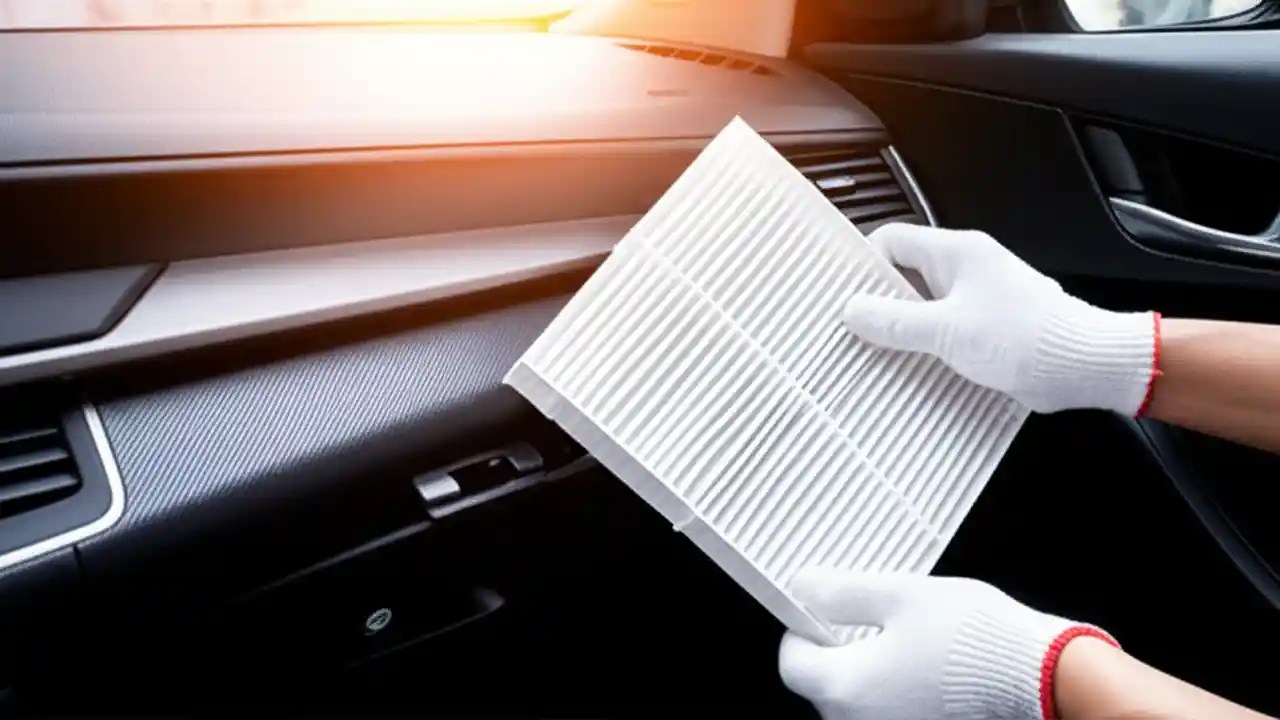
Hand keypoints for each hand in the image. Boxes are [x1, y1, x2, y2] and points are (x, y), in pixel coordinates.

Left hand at [778, 569, 1115, 719]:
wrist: (1039, 676)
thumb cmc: (973, 638)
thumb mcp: (898, 594)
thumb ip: (840, 591)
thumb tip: (802, 587)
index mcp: (845, 688)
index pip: (793, 664)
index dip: (802, 629)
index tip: (820, 609)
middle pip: (824, 684)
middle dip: (840, 648)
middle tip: (874, 617)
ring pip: (858, 698)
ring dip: (870, 668)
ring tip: (908, 639)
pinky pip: (888, 709)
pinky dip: (897, 688)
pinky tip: (925, 665)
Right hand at [843, 224, 1157, 414]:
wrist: (1083, 365)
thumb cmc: (1026, 337)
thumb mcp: (947, 330)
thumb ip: (895, 320)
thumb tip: (851, 310)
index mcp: (956, 252)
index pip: (891, 240)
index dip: (862, 264)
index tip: (841, 294)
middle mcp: (965, 269)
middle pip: (903, 275)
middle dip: (877, 302)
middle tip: (852, 329)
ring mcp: (976, 298)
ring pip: (921, 305)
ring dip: (900, 328)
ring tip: (875, 352)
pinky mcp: (985, 328)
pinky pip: (941, 330)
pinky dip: (924, 346)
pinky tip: (910, 369)